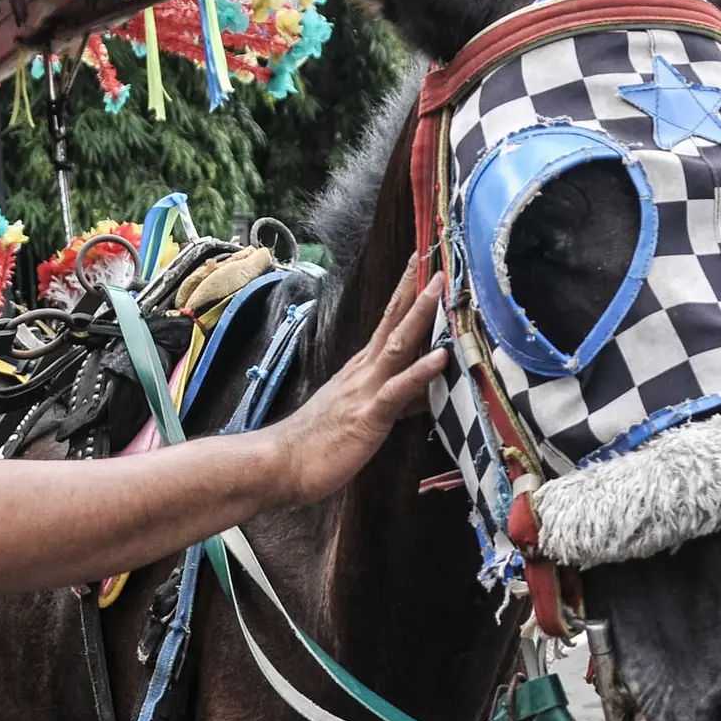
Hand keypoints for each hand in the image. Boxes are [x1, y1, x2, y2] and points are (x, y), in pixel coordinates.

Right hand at [270, 262, 448, 503]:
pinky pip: (397, 390)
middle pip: (393, 321)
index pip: (388, 323)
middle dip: (415, 288)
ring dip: (420, 314)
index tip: (423, 266)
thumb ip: (394, 399)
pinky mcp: (368, 416)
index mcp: (361, 369)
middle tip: (435, 257)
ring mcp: (365, 390)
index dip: (407, 295)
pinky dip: (419, 372)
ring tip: (439, 287)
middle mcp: (363, 372)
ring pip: (397, 345)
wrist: (280, 463)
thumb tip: (425, 391)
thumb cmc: (318, 444)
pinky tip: (440, 357)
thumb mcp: (361, 415)